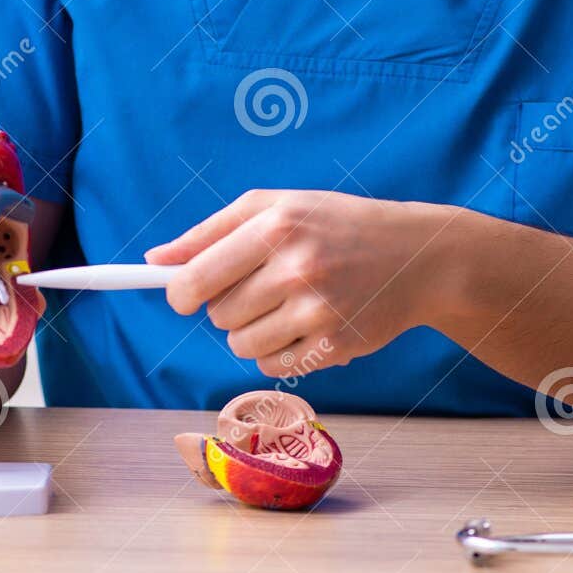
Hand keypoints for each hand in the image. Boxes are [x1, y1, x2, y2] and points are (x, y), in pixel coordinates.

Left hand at [145, 190, 455, 377]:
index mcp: (275, 227)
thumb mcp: (275, 207)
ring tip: (283, 305)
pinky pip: (272, 365)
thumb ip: (210, 232)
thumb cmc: (334, 225)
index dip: (180, 293)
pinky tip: (304, 325)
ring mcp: (318, 311)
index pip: (199, 278)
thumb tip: (156, 261)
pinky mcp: (334, 346)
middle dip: (228, 305)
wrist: (416, 255)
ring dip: (250, 332)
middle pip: (218, 315)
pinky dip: (277, 351)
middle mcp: (297, 269)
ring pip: (241, 345)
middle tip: (260, 286)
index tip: (182, 296)